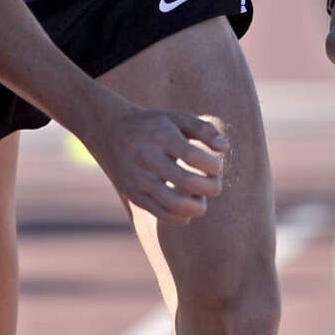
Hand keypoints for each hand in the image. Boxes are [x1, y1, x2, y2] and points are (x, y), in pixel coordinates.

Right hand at [85, 92, 228, 224]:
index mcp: (160, 136)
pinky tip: (186, 206)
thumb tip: (225, 148)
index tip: (215, 167)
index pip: (192, 156)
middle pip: (186, 182)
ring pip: (174, 205)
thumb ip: (204, 130)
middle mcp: (146, 158)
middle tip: (215, 185)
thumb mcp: (177, 118)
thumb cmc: (152, 124)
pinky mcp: (133, 195)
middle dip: (211, 188)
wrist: (109, 131)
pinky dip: (181, 216)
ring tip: (200, 198)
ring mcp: (137, 179)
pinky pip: (161, 214)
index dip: (212, 166)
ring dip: (197, 207)